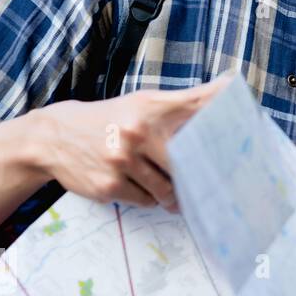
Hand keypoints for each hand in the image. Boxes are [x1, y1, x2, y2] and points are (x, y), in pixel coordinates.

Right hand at [30, 74, 231, 211]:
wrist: (54, 137)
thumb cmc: (109, 120)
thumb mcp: (140, 104)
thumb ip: (178, 106)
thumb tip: (225, 95)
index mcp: (148, 108)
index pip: (194, 104)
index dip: (221, 102)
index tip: (242, 103)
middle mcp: (137, 132)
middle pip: (187, 161)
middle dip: (199, 173)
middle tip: (210, 180)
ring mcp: (121, 160)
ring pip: (167, 188)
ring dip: (172, 191)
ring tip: (167, 184)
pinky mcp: (109, 186)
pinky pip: (146, 200)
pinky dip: (148, 197)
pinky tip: (137, 185)